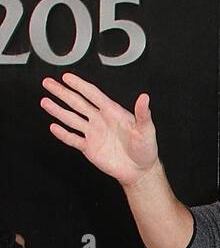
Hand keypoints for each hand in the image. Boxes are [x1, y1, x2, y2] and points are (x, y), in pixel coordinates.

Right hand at [40, 71, 159, 187]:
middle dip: (62, 93)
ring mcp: (93, 133)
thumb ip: (143, 114)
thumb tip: (145, 98)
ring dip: (58, 110)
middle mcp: (99, 120)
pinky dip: (63, 134)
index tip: (66, 77)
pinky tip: (54, 127)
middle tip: (48, 83)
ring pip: (71, 119)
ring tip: (45, 101)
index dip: (79, 85)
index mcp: (112, 112)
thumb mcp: (147, 130)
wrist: (140, 171)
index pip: (92, 94)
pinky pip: (73, 139)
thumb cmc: (146, 149)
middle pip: (77, 103)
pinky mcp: (89, 148)